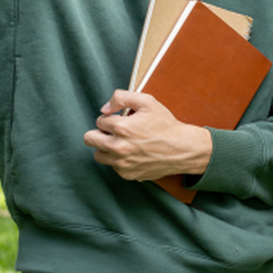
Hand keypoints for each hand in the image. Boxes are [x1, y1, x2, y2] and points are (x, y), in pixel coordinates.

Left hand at [82, 89, 211, 181]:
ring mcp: (122, 163)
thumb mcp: (147, 101)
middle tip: (114, 131)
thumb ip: (122, 98)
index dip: (110, 117)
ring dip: (106, 147)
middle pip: (90, 139)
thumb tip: (105, 108)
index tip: (120, 119)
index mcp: (122, 128)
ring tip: (122, 142)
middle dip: (99, 132)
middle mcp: (119, 147)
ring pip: (98, 155)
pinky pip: (112, 166)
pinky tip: (132, 153)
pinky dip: (118, 160)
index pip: (100, 120)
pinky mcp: (127, 174)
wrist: (182, 149)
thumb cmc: (166, 125)